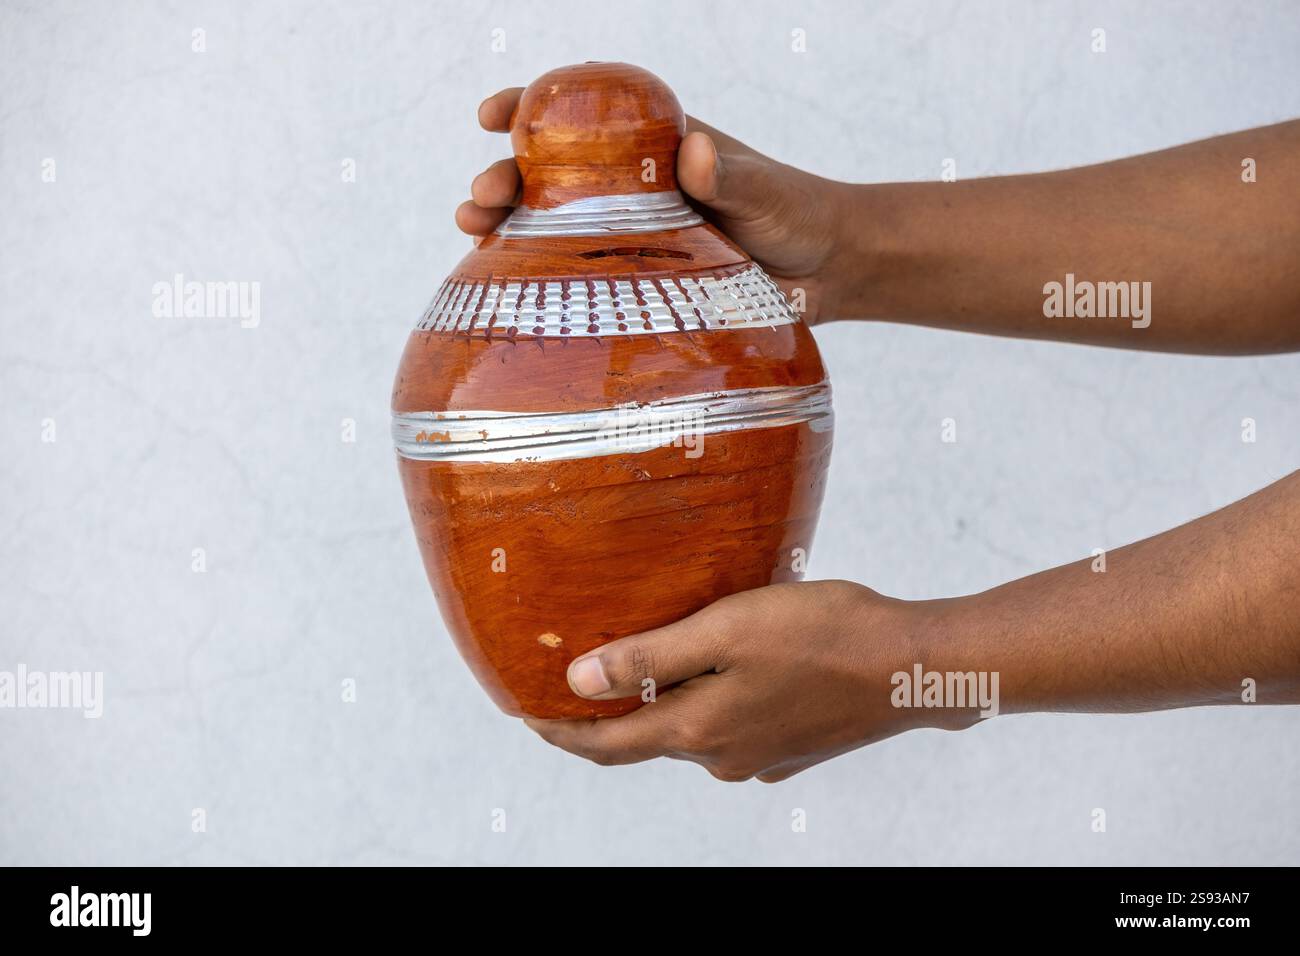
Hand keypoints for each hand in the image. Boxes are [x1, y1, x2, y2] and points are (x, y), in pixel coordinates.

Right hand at [458, 88, 854, 324]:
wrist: (825, 272)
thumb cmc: (796, 214)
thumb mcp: (766, 192)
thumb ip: (731, 176)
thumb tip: (695, 153)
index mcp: (653, 148)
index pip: (582, 117)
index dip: (531, 109)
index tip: (494, 113)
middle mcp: (630, 189)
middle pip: (549, 175)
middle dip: (504, 179)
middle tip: (479, 198)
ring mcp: (628, 238)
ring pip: (552, 227)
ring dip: (505, 228)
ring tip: (472, 233)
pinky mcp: (636, 285)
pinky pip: (578, 281)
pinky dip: (536, 281)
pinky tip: (502, 290)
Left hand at [524, 580, 976, 782]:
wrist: (912, 668)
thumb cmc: (822, 636)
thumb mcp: (724, 630)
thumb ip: (648, 656)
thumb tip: (577, 682)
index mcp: (697, 729)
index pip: (605, 744)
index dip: (559, 730)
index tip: (524, 712)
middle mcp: (721, 756)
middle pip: (647, 736)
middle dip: (610, 710)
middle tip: (581, 670)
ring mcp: (759, 756)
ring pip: (692, 726)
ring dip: (665, 699)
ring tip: (654, 653)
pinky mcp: (791, 746)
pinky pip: (731, 724)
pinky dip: (711, 699)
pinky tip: (725, 663)